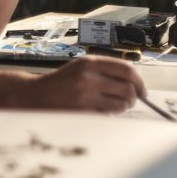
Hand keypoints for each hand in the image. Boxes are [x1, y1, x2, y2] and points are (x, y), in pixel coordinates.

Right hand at [21, 56, 146, 112]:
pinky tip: (101, 112)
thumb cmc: (60, 83)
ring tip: (113, 106)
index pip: (126, 69)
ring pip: (121, 103)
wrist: (35, 96)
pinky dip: (110, 115)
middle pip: (128, 88)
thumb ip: (103, 71)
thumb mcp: (80, 68)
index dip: (139, 81)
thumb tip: (133, 82)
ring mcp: (86, 94)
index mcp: (90, 62)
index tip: (142, 90)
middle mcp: (89, 76)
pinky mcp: (83, 111)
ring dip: (122, 107)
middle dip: (134, 97)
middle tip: (131, 101)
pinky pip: (108, 115)